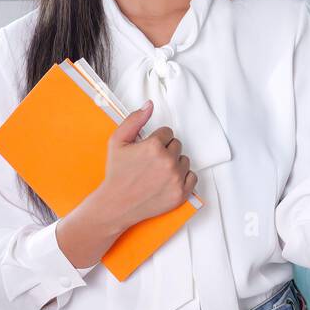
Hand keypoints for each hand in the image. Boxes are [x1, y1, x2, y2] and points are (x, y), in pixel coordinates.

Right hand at [92, 100, 197, 228]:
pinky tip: (168, 181)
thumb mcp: (117, 141)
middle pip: (177, 145)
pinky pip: (192, 177)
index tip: (147, 150)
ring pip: (185, 160)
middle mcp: (168, 161)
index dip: (156, 140)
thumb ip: (134, 119)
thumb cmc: (117, 173)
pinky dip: (183, 178)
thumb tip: (150, 105)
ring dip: (175, 164)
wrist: (116, 204)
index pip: (167, 132)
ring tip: (157, 173)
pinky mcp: (181, 193)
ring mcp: (176, 178)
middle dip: (166, 151)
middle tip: (150, 163)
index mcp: (154, 146)